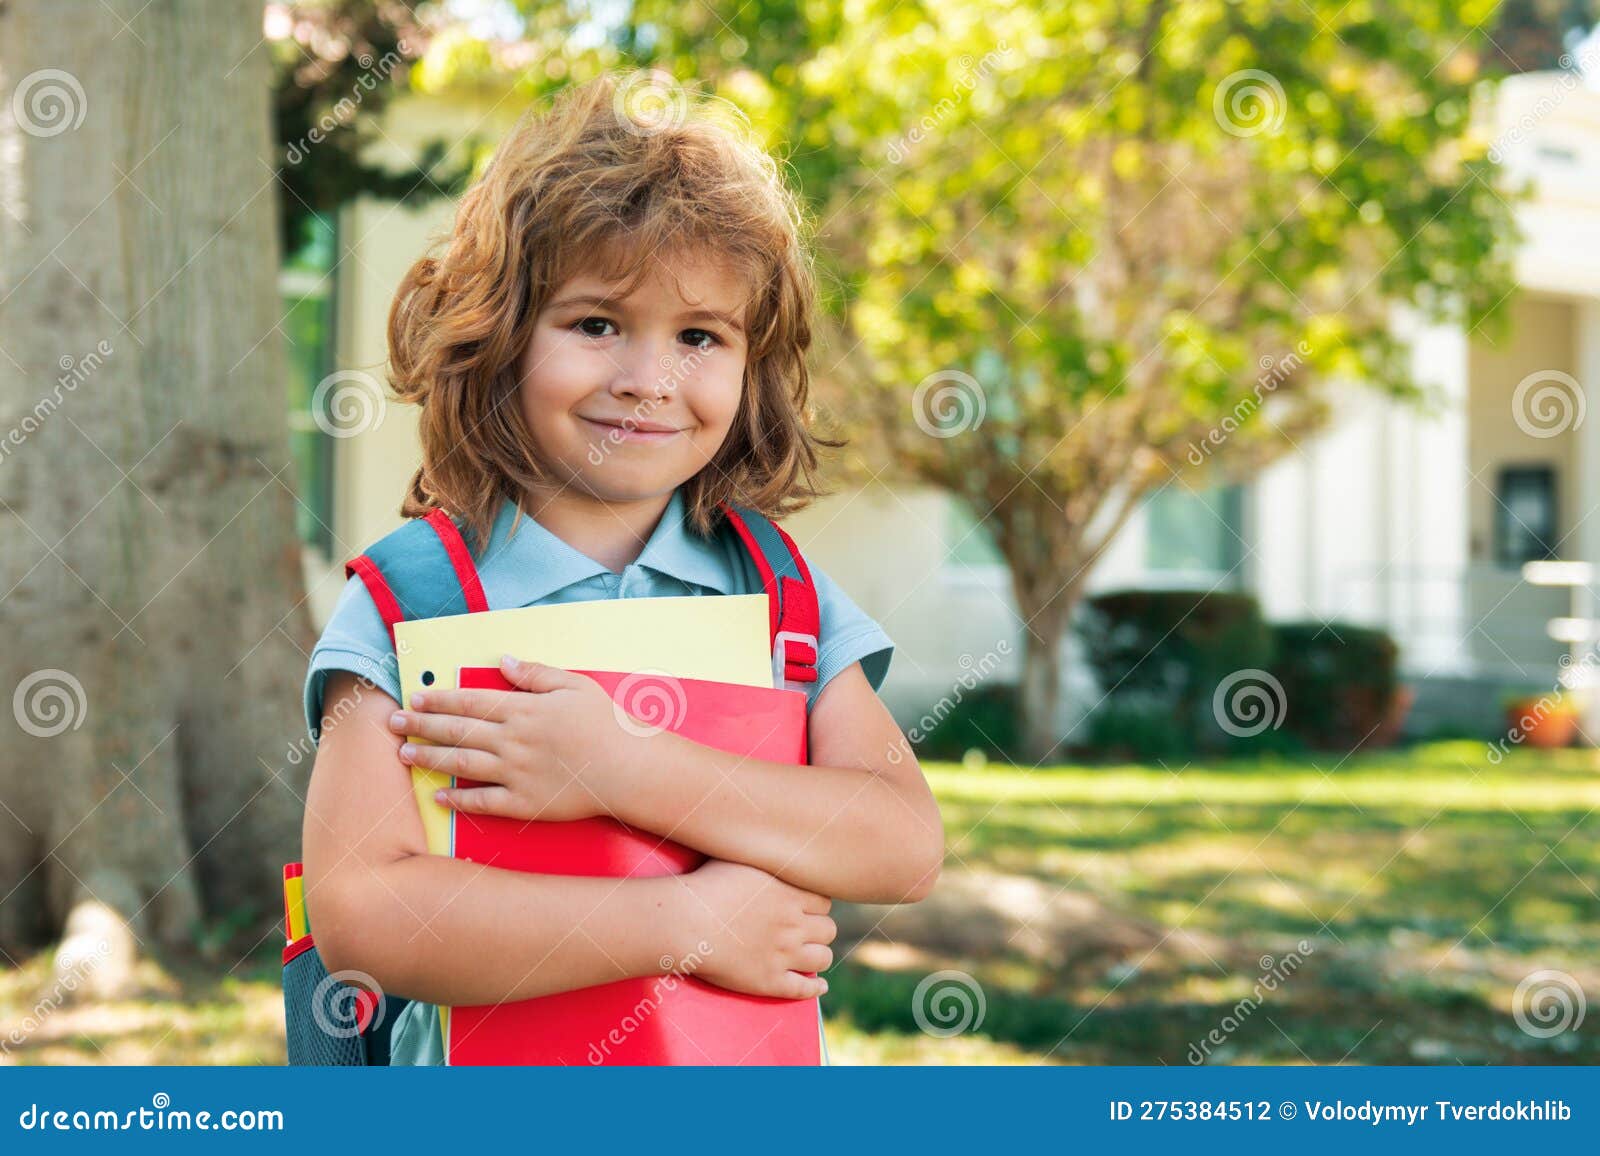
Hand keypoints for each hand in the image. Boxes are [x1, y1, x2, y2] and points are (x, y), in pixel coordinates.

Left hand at [388, 655, 637, 821]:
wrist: (629, 769)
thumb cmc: (606, 724)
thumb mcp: (574, 685)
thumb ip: (534, 673)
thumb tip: (501, 660)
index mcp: (523, 709)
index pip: (469, 700)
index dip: (439, 698)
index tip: (415, 696)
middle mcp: (512, 740)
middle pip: (457, 730)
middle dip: (421, 725)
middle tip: (393, 722)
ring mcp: (515, 773)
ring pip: (461, 764)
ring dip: (429, 758)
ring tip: (404, 754)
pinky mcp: (524, 803)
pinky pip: (482, 802)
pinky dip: (457, 800)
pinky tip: (438, 796)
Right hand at [677, 860, 834, 1000]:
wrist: (685, 922)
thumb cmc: (706, 885)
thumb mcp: (740, 858)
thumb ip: (763, 854)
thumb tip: (772, 839)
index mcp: (789, 894)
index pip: (824, 901)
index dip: (815, 905)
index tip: (804, 906)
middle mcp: (793, 924)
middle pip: (828, 929)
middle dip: (819, 929)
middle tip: (806, 929)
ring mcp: (783, 955)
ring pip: (823, 959)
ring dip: (818, 956)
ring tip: (810, 954)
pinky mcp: (769, 981)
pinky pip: (804, 990)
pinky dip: (815, 988)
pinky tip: (818, 985)